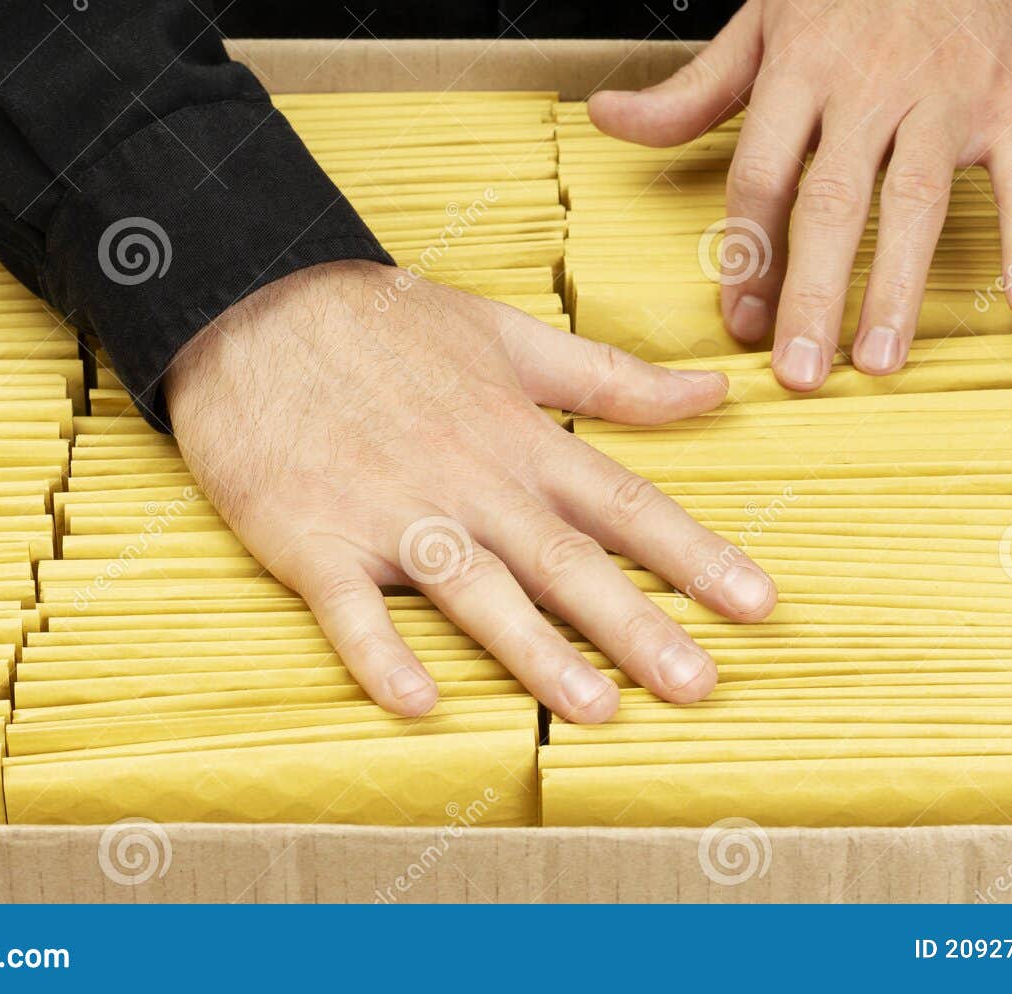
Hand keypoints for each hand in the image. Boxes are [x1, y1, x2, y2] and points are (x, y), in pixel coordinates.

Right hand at [164, 261, 776, 721]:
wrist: (254, 303)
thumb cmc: (387, 323)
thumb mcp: (510, 336)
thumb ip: (613, 377)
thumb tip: (715, 391)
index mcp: (520, 435)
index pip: (624, 503)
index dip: (695, 556)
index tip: (757, 605)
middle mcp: (469, 479)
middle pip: (565, 559)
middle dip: (637, 625)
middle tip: (698, 685)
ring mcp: (391, 510)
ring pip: (475, 588)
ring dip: (535, 649)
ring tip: (595, 708)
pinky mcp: (312, 537)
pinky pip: (350, 607)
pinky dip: (380, 653)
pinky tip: (418, 702)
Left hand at [589, 0, 1011, 388]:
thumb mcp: (760, 22)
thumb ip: (691, 91)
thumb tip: (608, 119)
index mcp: (800, 69)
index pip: (762, 176)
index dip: (747, 255)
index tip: (741, 323)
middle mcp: (870, 85)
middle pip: (832, 202)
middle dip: (812, 292)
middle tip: (799, 371)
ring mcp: (946, 94)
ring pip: (917, 199)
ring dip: (898, 285)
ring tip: (879, 360)